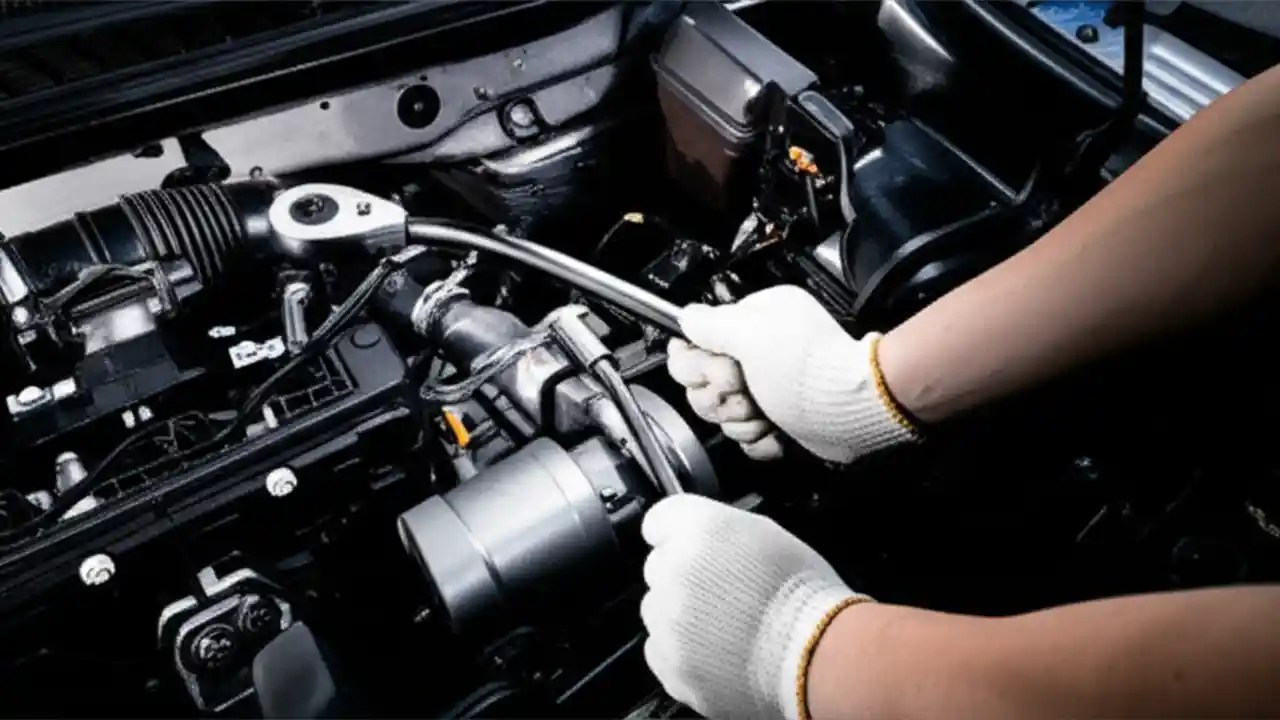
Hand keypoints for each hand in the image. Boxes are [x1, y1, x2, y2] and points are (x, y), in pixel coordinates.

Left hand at [640, 494, 868, 719]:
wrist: (818, 658)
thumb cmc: (806, 597)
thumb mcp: (768, 536)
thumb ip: (720, 531)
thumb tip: (702, 539)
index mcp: (700, 528)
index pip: (658, 521)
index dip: (675, 534)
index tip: (686, 545)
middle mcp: (675, 569)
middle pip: (658, 566)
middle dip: (684, 577)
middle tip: (722, 593)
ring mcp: (667, 620)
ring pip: (657, 609)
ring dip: (681, 614)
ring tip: (725, 626)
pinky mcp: (669, 663)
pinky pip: (660, 649)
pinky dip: (682, 652)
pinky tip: (718, 652)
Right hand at [667, 285, 917, 463]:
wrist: (852, 412)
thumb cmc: (809, 371)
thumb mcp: (750, 334)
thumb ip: (710, 324)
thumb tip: (685, 317)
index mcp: (751, 322)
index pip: (694, 345)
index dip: (697, 366)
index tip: (717, 371)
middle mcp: (757, 353)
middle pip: (702, 385)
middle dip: (720, 398)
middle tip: (744, 390)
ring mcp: (767, 389)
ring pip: (722, 415)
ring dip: (741, 421)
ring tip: (765, 413)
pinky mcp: (778, 420)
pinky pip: (745, 436)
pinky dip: (759, 440)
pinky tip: (775, 431)